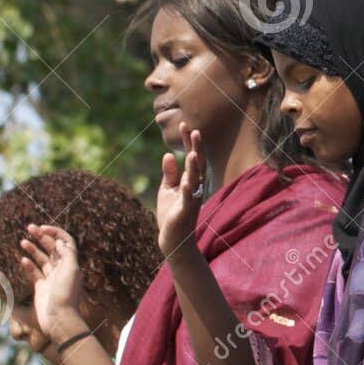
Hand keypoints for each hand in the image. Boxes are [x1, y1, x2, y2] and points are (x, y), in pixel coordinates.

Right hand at [17, 224, 88, 349]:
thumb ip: (67, 255)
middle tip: (29, 227)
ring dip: (33, 249)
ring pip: (42, 259)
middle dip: (42, 237)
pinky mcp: (41, 288)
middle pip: (53, 249)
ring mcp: (51, 279)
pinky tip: (23, 260)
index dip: (56, 233)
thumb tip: (60, 242)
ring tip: (23, 241)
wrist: (58, 319)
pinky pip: (35, 273)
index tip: (43, 228)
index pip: (66, 243)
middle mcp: (62, 270)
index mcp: (71, 264)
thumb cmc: (66, 296)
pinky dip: (29, 265)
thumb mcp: (71, 271)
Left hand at [157, 123, 206, 257]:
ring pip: (194, 180)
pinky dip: (187, 190)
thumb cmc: (171, 215)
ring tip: (191, 153)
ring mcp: (192, 198)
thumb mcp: (167, 190)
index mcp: (190, 180)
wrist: (173, 240)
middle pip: (196, 164)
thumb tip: (167, 155)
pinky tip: (186, 181)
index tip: (185, 124)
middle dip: (194, 148)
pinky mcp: (186, 211)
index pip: (191, 157)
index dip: (188, 142)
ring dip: (193, 167)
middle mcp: (195, 187)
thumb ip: (169, 173)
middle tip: (193, 129)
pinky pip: (187, 199)